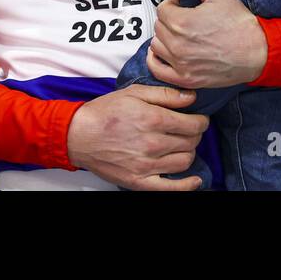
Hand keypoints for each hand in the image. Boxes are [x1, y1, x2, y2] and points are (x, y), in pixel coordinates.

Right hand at [66, 85, 208, 190]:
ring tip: (181, 145)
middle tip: (188, 129)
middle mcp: (153, 144)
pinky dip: (188, 185)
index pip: (194, 124)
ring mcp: (147, 166)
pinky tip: (195, 179)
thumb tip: (192, 97)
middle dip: (195, 134)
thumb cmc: (105, 111)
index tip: (199, 118)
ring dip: (189, 152)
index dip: (201, 120)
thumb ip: (165, 94)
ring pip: (185, 161)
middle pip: (191, 142)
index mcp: (153, 119)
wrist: (79, 135)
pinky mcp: (139, 182)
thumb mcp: (134, 92)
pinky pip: (172, 188)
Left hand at [146, 0, 267, 87]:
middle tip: (186, 18)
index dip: (174, 3)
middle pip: (159, 26)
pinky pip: (157, 69)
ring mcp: (180, 64)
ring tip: (180, 34)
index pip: (162, 8)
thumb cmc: (238, 22)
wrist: (257, 52)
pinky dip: (156, 60)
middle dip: (170, 19)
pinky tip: (166, 52)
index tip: (185, 5)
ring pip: (156, 45)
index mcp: (182, 22)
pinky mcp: (185, 79)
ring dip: (164, 37)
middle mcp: (177, 45)